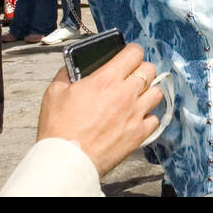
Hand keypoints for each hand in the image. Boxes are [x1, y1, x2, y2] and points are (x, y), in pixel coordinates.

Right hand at [36, 43, 164, 176]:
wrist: (65, 161)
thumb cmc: (59, 129)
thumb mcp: (54, 93)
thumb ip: (67, 74)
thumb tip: (73, 66)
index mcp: (106, 80)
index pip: (134, 52)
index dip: (131, 51)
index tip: (127, 56)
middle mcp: (126, 94)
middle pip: (150, 69)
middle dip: (141, 69)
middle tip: (130, 76)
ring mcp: (135, 114)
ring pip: (157, 92)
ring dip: (148, 91)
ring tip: (136, 96)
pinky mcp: (139, 133)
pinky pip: (155, 118)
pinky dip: (147, 116)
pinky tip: (136, 117)